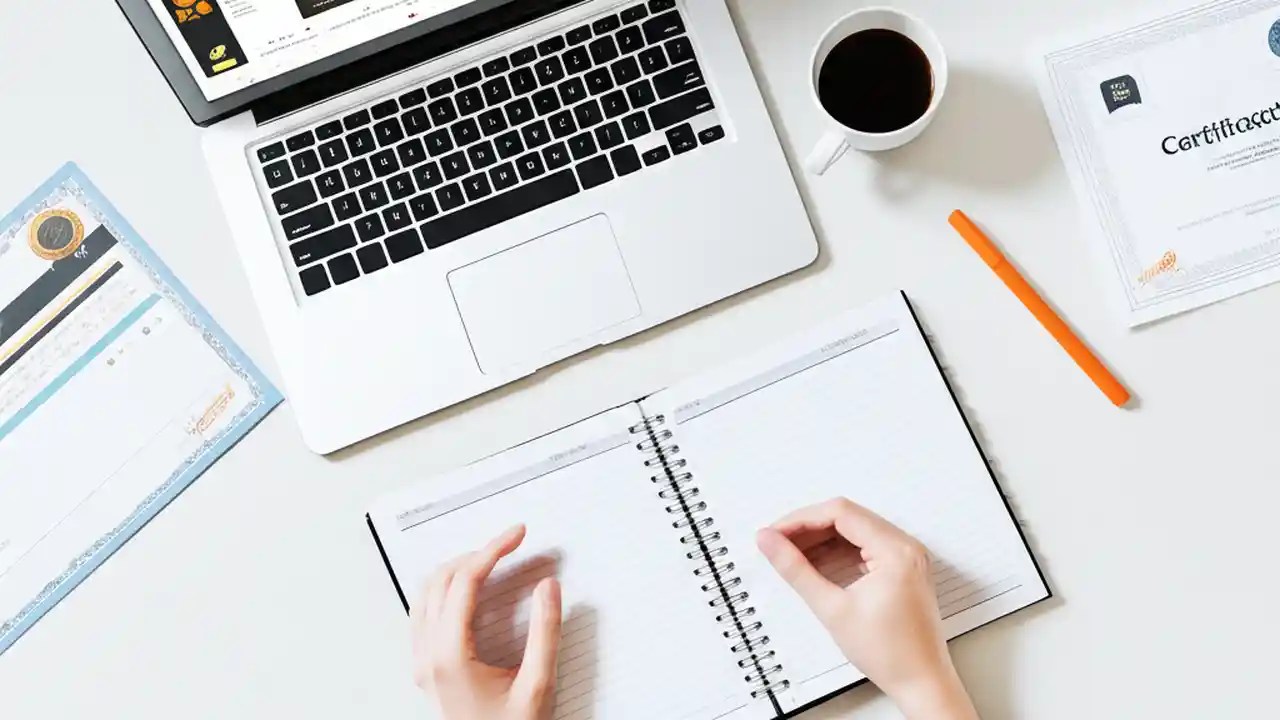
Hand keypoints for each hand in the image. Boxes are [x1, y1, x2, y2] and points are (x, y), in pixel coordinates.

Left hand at [412, 524, 561, 719]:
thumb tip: (548, 588)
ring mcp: (421, 663)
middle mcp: (427, 656)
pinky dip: (446, 592)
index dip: (492, 550)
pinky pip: (424, 614)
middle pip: (441, 580)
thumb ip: (545, 633)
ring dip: (457, 570)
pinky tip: (470, 592)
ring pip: (426, 594)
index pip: (465, 582)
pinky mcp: (425, 669)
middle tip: (510, 542)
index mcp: (449, 656)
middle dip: (477, 553)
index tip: (515, 536)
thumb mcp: (536, 686)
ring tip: (491, 560)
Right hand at [756, 498, 977, 719]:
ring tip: (793, 554)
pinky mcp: (903, 569)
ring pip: (855, 532)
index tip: (776, 532)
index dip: (801, 519)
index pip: (840, 513)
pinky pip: (866, 548)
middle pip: (848, 518)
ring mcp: (907, 558)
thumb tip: (771, 542)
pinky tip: (817, 565)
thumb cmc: (891, 654)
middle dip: (809, 528)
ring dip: (823, 540)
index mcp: (896, 550)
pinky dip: (839, 553)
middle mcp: (906, 547)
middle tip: (779, 542)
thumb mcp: (832, 609)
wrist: (921, 683)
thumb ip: (796, 570)